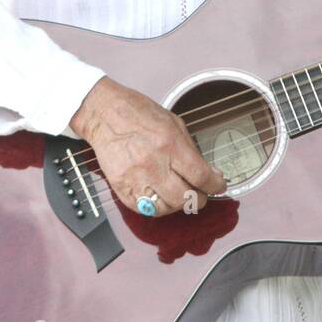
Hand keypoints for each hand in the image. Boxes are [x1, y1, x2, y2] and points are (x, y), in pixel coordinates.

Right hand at [69, 77, 226, 217]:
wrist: (103, 113)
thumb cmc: (138, 113)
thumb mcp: (173, 123)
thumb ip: (191, 150)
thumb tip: (208, 172)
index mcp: (170, 144)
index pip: (200, 176)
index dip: (215, 185)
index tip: (218, 186)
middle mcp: (153, 163)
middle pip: (185, 198)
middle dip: (198, 199)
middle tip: (200, 194)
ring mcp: (135, 177)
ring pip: (165, 208)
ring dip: (177, 204)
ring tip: (178, 194)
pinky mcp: (120, 186)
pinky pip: (143, 208)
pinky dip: (155, 206)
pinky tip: (159, 196)